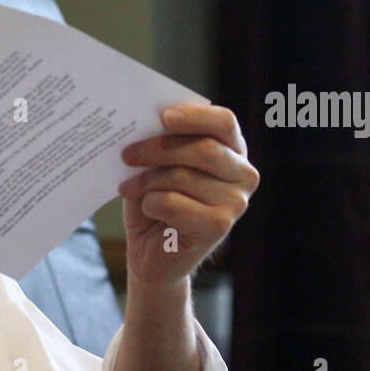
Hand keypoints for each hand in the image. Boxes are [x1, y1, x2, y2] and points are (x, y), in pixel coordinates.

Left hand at [117, 104, 258, 289]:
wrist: (153, 255)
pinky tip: (147, 209)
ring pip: (183, 176)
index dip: (195, 116)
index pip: (224, 122)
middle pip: (203, 149)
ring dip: (146, 181)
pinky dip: (150, 203)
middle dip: (158, 149)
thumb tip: (143, 121)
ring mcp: (236, 202)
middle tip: (126, 154)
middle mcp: (243, 174)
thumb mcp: (158, 166)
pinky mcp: (219, 227)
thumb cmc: (156, 203)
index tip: (164, 116)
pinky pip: (173, 203)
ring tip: (128, 187)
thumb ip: (161, 142)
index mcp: (232, 149)